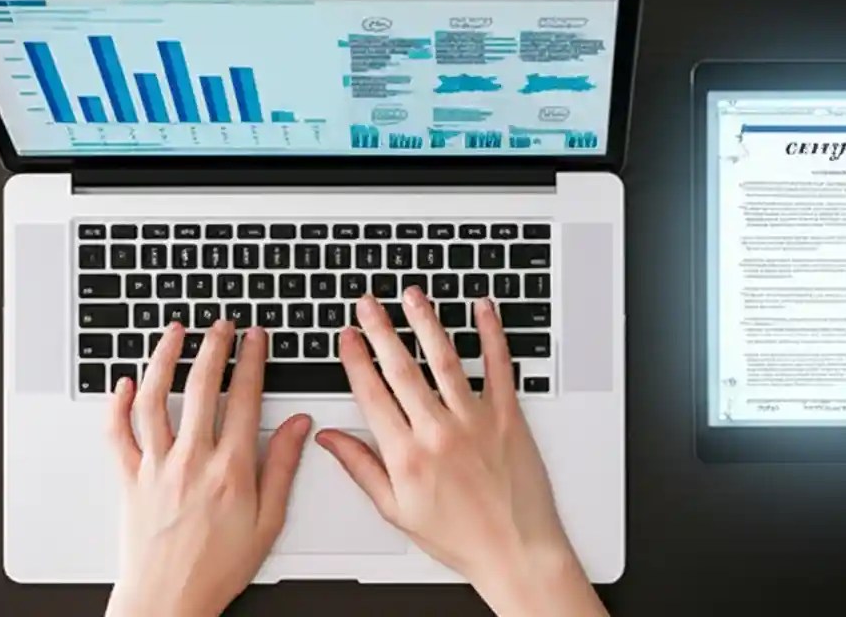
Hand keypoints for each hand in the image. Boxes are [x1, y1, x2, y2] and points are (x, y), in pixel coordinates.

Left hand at [104, 321, 310, 616]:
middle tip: (221, 325)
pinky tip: (124, 383)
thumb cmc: (218, 568)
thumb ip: (283, 467)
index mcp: (231, 468)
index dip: (252, 361)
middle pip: (201, 387)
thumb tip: (301, 426)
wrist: (168, 600)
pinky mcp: (129, 479)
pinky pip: (117, 433)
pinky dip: (117, 404)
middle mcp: (192, 459)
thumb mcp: (269, 521)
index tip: (256, 338)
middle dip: (213, 347)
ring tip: (174, 333)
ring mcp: (156, 466)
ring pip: (155, 398)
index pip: (245, 398)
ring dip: (163, 359)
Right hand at [317, 289, 607, 616]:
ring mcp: (476, 420)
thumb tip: (330, 438)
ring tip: (412, 296)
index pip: (371, 393)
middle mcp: (438, 431)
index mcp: (406, 455)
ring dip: (426, 322)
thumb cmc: (460, 537)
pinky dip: (491, 334)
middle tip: (368, 303)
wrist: (515, 551)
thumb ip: (361, 468)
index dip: (355, 359)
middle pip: (401, 368)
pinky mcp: (508, 417)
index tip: (346, 336)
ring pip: (445, 359)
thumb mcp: (396, 510)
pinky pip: (499, 366)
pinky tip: (482, 310)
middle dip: (380, 329)